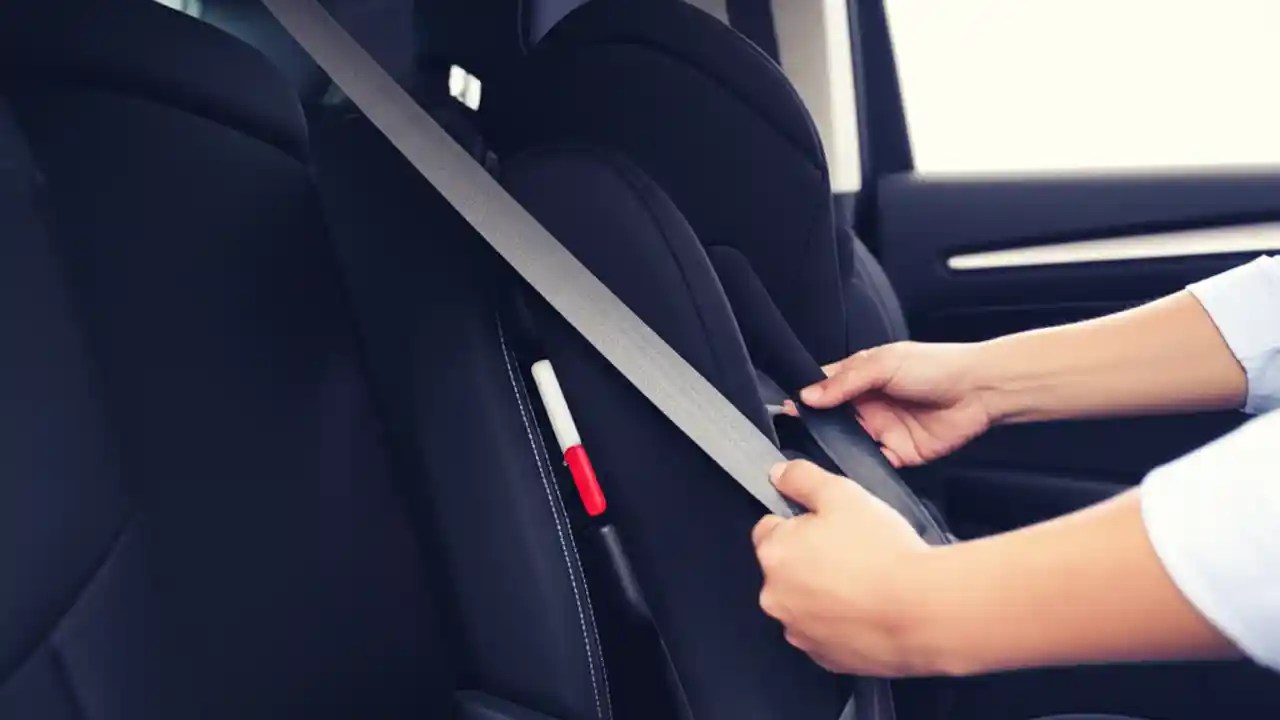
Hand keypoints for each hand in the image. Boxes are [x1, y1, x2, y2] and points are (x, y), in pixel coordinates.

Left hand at [752, 460, 935, 676]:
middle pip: (786, 569)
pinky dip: (842, 622)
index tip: (828, 526)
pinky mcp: (825, 658)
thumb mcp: (842, 493)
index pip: (770, 529)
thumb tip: (778, 474)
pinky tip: (869, 609)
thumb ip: (802, 478)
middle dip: (811, 559)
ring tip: (866, 582)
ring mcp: (799, 632)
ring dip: (826, 593)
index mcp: (774, 554)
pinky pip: (827, 633)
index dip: (801, 522)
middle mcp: (776, 597)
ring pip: (806, 603)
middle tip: (852, 551)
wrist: (922, 611)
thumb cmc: (882, 552)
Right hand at [798, 342, 995, 466]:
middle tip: (797, 435)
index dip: (805, 399)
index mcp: (861, 378)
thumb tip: (808, 396)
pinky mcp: (898, 453)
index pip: (824, 388)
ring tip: (820, 452)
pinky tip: (850, 465)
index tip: (788, 409)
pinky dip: (860, 467)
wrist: (979, 390)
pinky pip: (873, 464)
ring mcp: (882, 430)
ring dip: (835, 449)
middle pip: (831, 420)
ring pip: (848, 444)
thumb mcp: (884, 363)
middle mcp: (868, 405)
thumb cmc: (936, 366)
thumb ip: (846, 381)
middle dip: (816, 428)